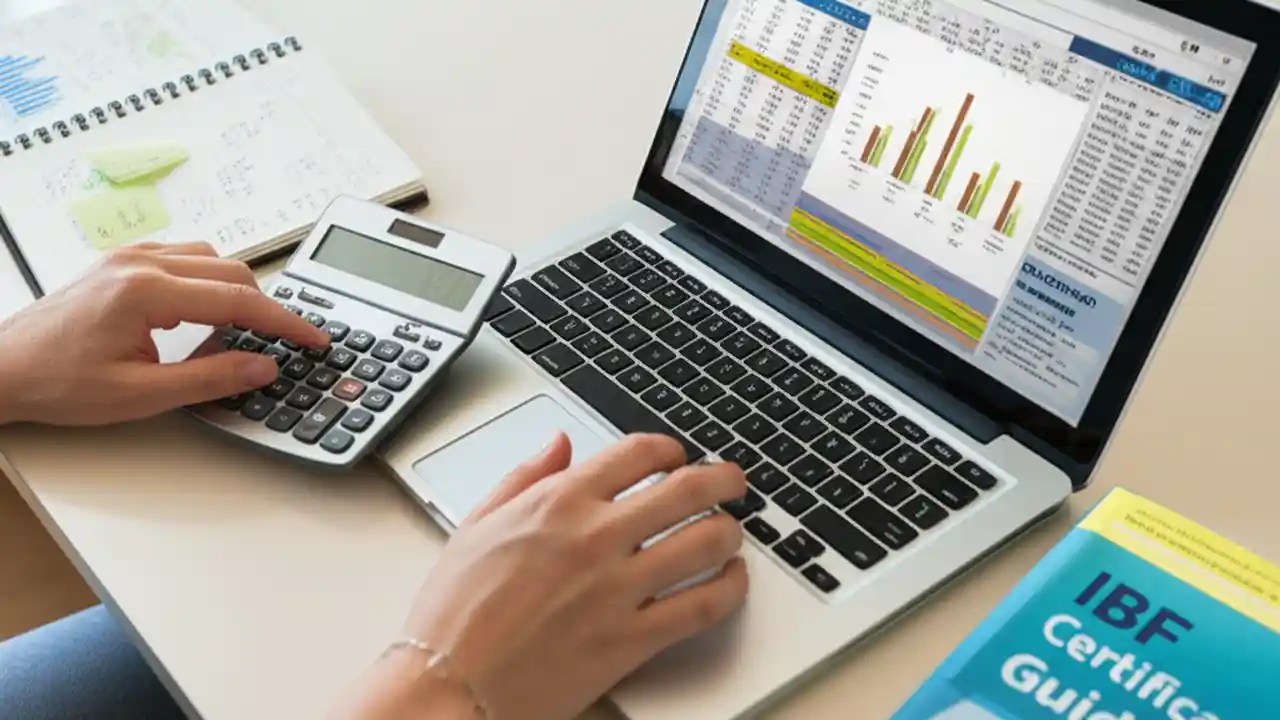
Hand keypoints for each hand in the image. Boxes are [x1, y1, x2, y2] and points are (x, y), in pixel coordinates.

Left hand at [0, 243, 329, 425]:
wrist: (3, 369)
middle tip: (287, 340)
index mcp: (146, 291)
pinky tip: (204, 312)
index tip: (313, 338)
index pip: (237, 300)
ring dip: (236, 291)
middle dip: (266, 307)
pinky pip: (183, 258)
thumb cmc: (57, 382)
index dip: (284, 322)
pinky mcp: (121, 264)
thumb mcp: (141, 394)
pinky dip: (207, 282)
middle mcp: (140, 263)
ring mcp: (129, 259)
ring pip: (210, 259)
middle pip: (231, 272)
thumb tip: (263, 367)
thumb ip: (211, 378)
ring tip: (245, 330)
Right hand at [335, 434, 749, 719]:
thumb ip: (523, 478)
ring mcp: (618, 588)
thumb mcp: (475, 526)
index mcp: (557, 502)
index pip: (639, 453)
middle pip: (688, 489)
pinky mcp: (631, 640)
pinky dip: (730, 588)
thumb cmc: (453, 614)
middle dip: (722, 480)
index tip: (678, 458)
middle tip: (733, 483)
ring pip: (707, 542)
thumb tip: (558, 444)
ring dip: (730, 531)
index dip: (671, 449)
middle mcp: (595, 536)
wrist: (448, 688)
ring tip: (730, 533)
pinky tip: (731, 581)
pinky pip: (704, 606)